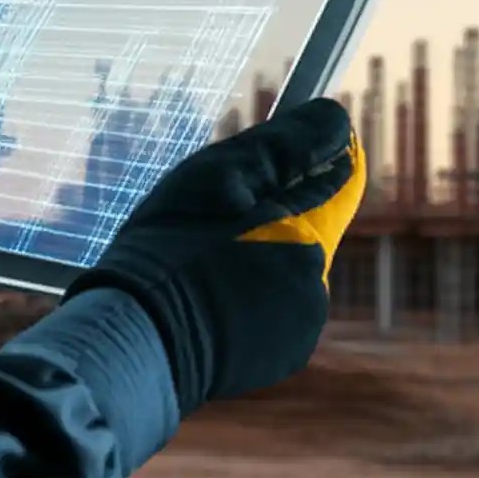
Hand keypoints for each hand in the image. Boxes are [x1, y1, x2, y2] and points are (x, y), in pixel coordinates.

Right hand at [63, 97, 364, 415]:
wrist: (136, 343)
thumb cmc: (167, 249)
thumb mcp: (217, 177)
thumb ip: (286, 146)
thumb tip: (338, 120)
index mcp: (306, 232)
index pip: (342, 180)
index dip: (310, 163)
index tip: (275, 162)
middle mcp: (316, 283)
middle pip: (307, 228)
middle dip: (272, 218)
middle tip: (212, 225)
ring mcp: (300, 327)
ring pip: (286, 271)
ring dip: (257, 262)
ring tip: (200, 269)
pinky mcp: (281, 357)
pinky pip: (274, 314)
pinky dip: (249, 305)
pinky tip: (207, 307)